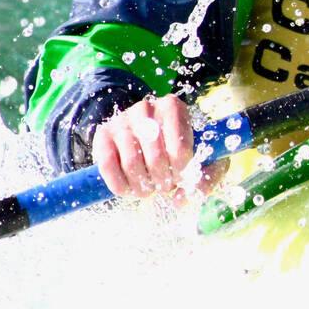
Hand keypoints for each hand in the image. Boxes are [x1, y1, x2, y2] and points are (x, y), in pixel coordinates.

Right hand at [92, 94, 226, 202]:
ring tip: (150, 188)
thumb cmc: (177, 144)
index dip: (181, 172)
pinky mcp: (103, 135)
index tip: (181, 178)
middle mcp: (145, 109)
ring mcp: (121, 121)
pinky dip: (120, 186)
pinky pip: (108, 166)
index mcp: (173, 107)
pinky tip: (131, 191)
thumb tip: (180, 201)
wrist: (143, 131)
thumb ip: (206, 176)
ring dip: (143, 186)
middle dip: (163, 181)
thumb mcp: (201, 153)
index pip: (179, 148)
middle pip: (155, 157)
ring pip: (132, 163)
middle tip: (166, 186)